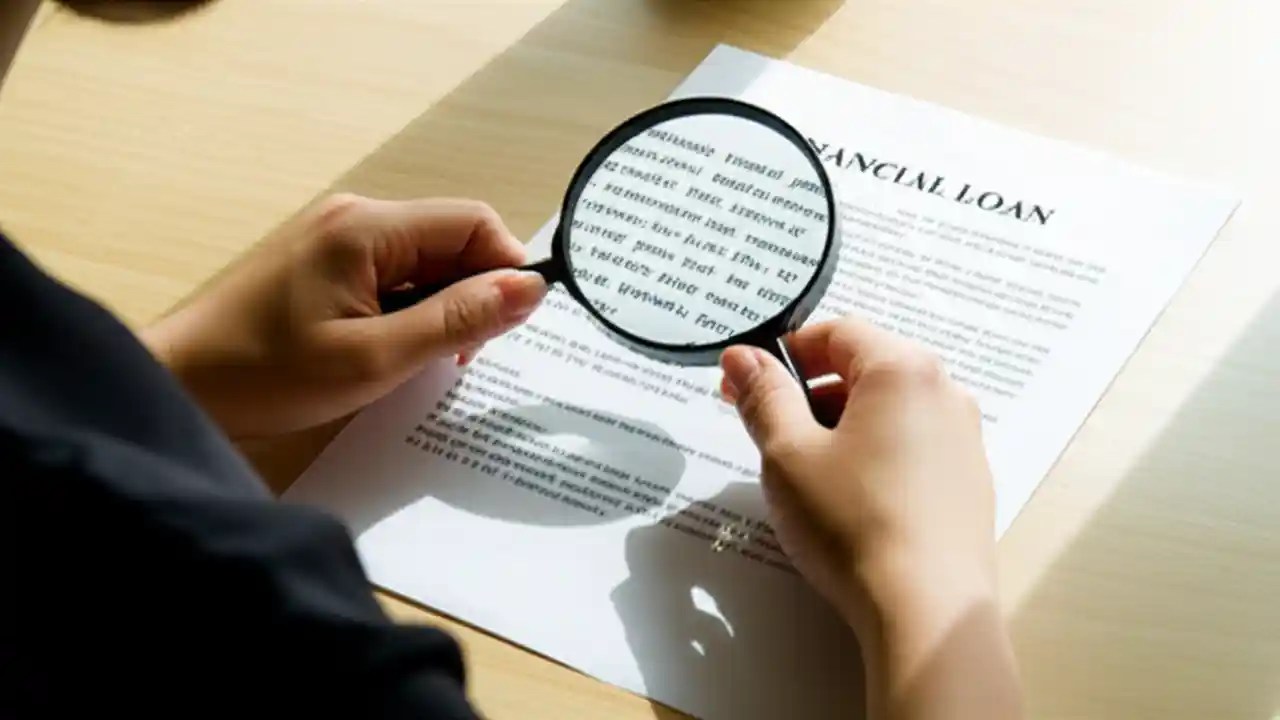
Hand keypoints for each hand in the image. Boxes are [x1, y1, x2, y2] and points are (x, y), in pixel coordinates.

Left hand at [142, 194, 545, 439]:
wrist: (181, 385)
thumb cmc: (267, 376)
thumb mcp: (375, 359)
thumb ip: (456, 320)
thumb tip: (529, 288)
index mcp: (368, 227)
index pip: (475, 222)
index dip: (505, 271)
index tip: (502, 332)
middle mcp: (357, 216)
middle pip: (454, 238)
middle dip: (474, 295)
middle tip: (457, 357)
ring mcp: (339, 236)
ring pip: (428, 259)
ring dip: (442, 307)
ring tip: (418, 359)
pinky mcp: (327, 261)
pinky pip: (397, 273)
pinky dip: (411, 309)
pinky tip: (392, 349)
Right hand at [720, 317, 1020, 719]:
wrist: (926, 613)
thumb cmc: (854, 526)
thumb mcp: (788, 454)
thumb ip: (764, 397)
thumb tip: (743, 357)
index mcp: (903, 370)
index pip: (837, 331)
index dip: (783, 352)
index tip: (745, 383)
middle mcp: (944, 393)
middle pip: (865, 368)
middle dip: (809, 391)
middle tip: (763, 427)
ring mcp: (964, 440)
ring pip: (889, 410)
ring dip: (840, 424)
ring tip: (802, 471)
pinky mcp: (969, 484)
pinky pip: (912, 447)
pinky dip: (873, 454)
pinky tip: (846, 498)